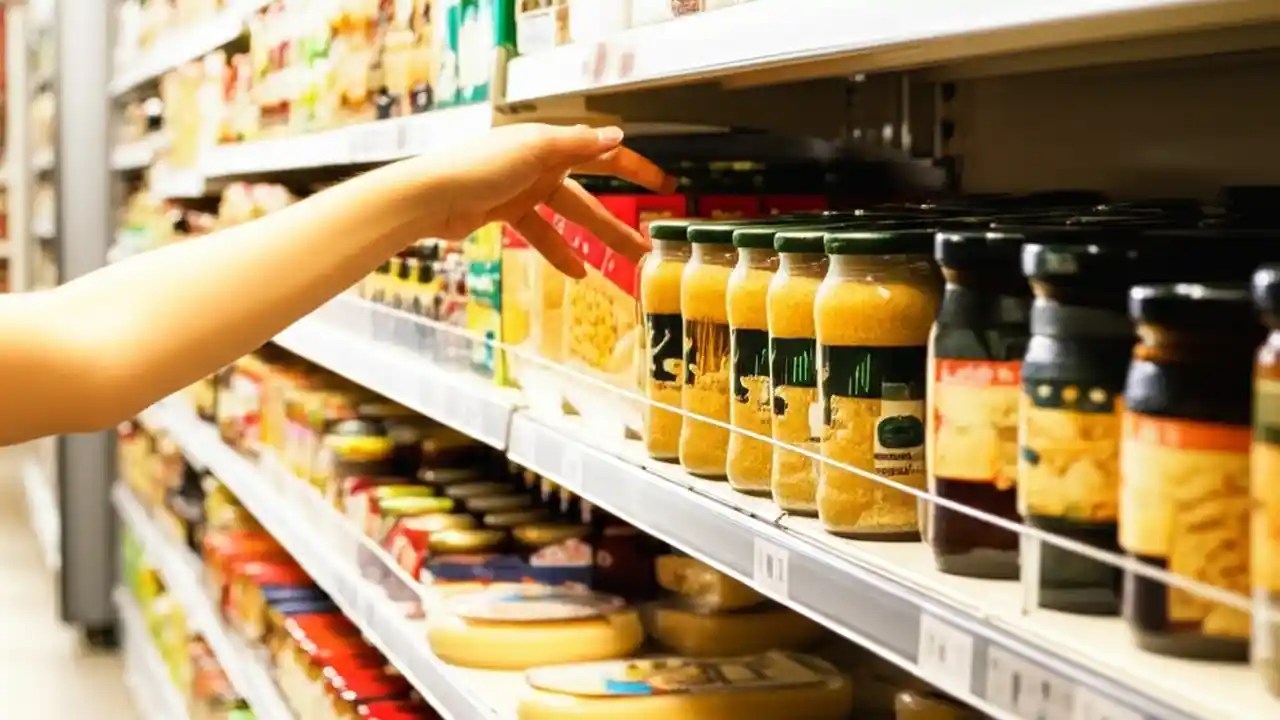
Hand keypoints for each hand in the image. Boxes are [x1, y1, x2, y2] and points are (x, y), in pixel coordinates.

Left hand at [407, 123, 674, 277]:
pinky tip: (577, 272)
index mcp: (549, 143)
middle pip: (588, 196)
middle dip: (617, 222)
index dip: (634, 168)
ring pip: (568, 220)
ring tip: (620, 265)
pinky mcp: (505, 212)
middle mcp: (539, 164)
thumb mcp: (534, 151)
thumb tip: (617, 135)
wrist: (429, 195)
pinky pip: (541, 233)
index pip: (602, 153)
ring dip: (594, 242)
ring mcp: (522, 189)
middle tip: (646, 245)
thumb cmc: (479, 167)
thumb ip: (578, 145)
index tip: (663, 184)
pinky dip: (558, 251)